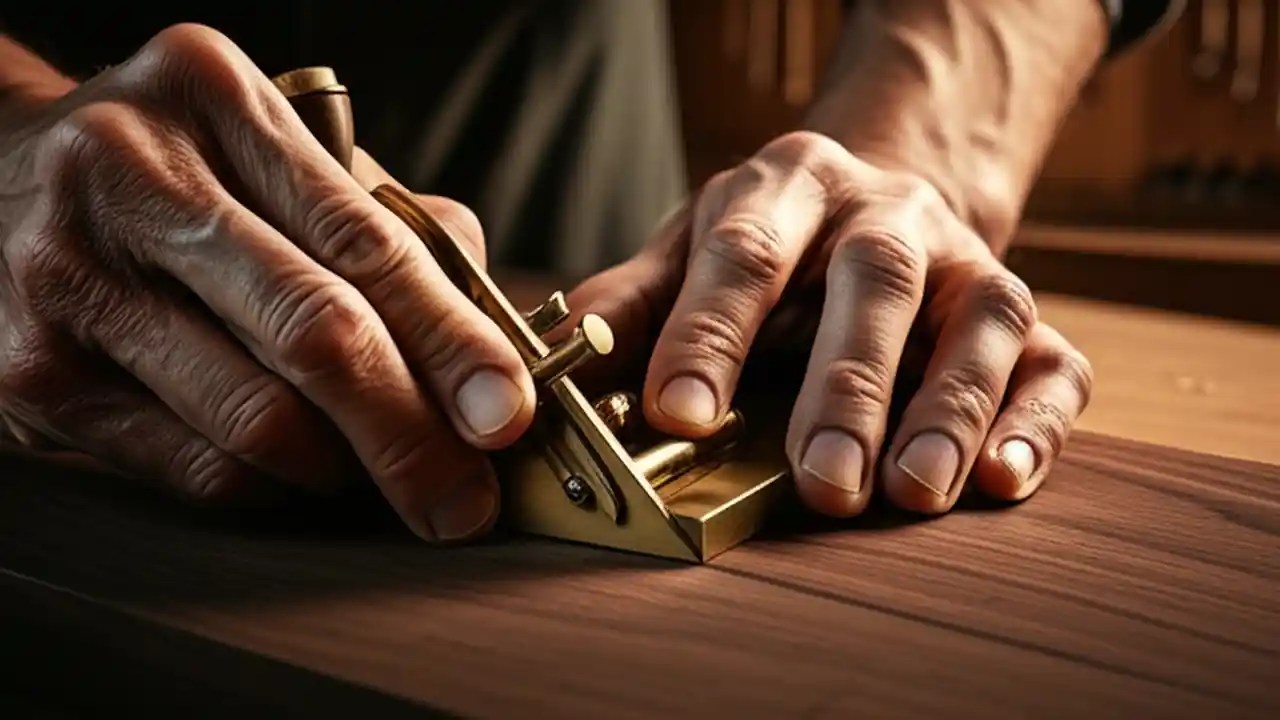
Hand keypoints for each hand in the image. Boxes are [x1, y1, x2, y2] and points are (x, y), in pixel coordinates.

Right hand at [0, 24, 535, 540]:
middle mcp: (132, 176)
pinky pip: (193, 464)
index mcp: (218, 102)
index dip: (452, 340)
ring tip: (388, 477)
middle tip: (465, 499)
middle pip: (313, 334)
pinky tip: (305, 473)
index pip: (367, 242)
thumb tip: (491, 330)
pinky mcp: (33, 371)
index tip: (508, 412)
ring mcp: (69, 276)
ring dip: (345, 469)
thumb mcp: (278, 154)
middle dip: (411, 434)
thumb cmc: (179, 172)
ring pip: (255, 419)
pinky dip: (272, 486)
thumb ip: (390, 223)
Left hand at [568, 131, 1092, 515]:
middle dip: (848, 383)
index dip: (709, 334)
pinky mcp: (1029, 318)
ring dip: (950, 408)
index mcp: (789, 187)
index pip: (745, 252)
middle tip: (821, 481)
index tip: (678, 417)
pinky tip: (998, 480)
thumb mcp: (690, 251)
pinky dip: (1033, 424)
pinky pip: (1053, 364)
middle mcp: (890, 213)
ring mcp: (969, 261)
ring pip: (983, 319)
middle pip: (879, 280)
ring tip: (911, 491)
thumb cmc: (773, 247)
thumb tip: (561, 366)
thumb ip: (633, 306)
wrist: (880, 205)